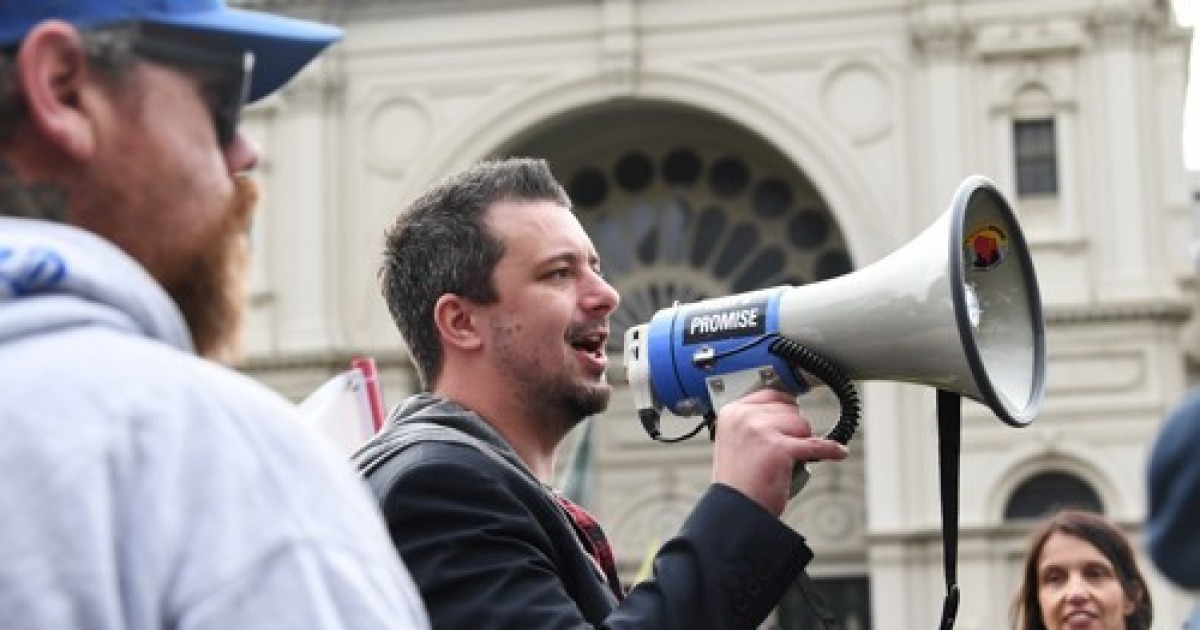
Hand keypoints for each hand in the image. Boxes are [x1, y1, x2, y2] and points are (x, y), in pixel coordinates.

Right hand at [712, 389, 847, 515]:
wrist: (735, 508)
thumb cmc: (738, 482)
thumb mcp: (736, 440)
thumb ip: (755, 423)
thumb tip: (787, 413)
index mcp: (733, 413)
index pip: (771, 395)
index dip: (786, 407)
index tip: (794, 414)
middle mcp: (745, 417)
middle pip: (790, 408)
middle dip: (795, 428)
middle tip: (787, 448)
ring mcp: (761, 430)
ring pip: (803, 424)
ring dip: (803, 441)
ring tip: (789, 459)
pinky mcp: (779, 448)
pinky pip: (815, 444)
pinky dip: (830, 450)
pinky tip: (838, 452)